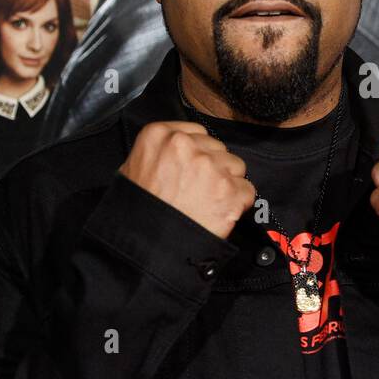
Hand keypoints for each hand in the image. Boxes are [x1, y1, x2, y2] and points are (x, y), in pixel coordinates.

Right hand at [119, 121, 254, 238]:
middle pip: (218, 148)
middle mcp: (186, 146)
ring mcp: (210, 167)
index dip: (199, 152)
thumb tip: (177, 149)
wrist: (146, 247)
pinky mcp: (229, 191)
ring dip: (227, 184)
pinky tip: (217, 213)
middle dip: (213, 168)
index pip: (197, 132)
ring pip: (235, 166)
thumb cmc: (137, 213)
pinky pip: (247, 190)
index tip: (194, 167)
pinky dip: (237, 204)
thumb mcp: (132, 169)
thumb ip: (160, 151)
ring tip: (206, 203)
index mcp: (159, 135)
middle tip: (197, 191)